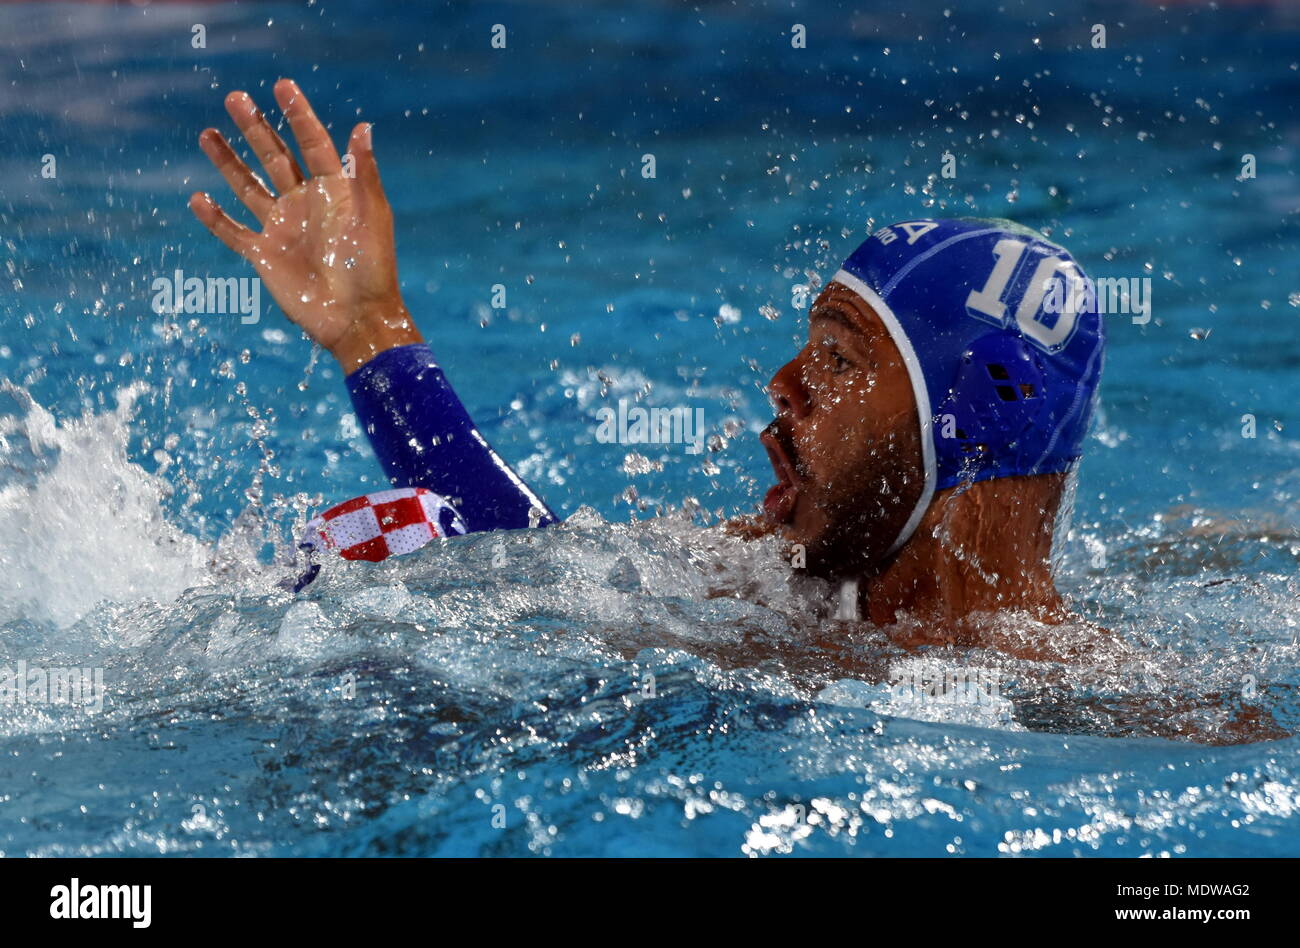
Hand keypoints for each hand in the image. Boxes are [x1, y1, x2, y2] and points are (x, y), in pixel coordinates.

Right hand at [190, 78, 420, 371]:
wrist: (356, 318)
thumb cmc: (370, 267)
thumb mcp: (372, 215)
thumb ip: (364, 172)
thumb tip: (363, 126)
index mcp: (334, 191)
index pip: (312, 143)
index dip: (297, 115)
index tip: (282, 85)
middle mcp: (306, 205)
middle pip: (275, 157)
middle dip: (255, 128)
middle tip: (235, 98)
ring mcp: (283, 229)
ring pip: (248, 187)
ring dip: (228, 162)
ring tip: (207, 133)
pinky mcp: (265, 256)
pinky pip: (234, 232)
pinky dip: (215, 218)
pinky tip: (197, 198)